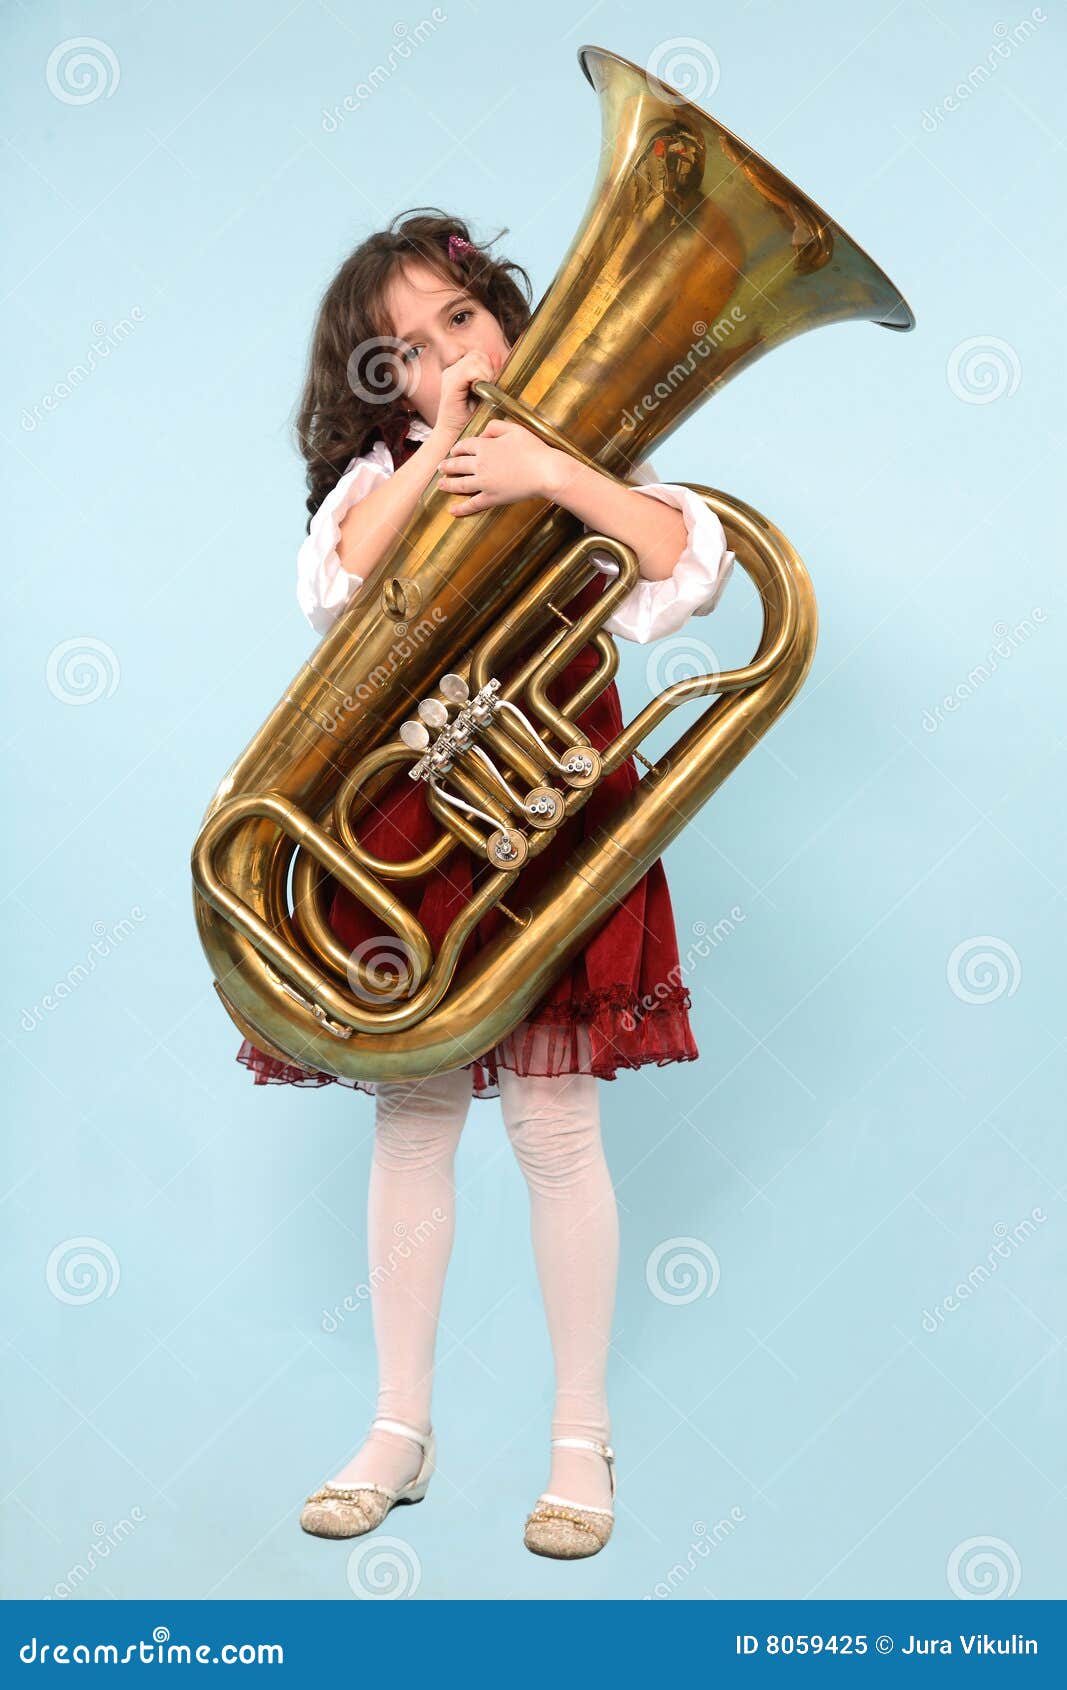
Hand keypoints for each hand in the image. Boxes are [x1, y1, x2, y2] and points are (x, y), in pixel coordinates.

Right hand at [433, 350, 495, 440]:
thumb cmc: (470, 422)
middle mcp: (451, 371)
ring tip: (483, 391)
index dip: (489, 367)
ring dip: (485, 373)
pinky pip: (470, 369)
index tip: (491, 385)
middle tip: (488, 389)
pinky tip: (478, 391)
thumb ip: (490, 376)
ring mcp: (449, 376)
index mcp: (458, 373)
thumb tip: (499, 357)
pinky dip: (480, 378)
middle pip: (478, 355)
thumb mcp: (485, 395)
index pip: (479, 356)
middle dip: (488, 369)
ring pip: (475, 359)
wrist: (454, 438)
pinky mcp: (450, 384)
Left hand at [434, 419, 559, 514]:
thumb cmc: (533, 449)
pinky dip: (461, 508)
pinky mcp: (492, 498)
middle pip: (458, 464)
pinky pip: (473, 504)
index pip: (464, 446)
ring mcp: (484, 483)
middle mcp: (480, 464)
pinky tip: (452, 511)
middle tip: (441, 468)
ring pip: (460, 484)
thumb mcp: (515, 429)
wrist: (545, 471)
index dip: (457, 448)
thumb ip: (495, 426)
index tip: (454, 451)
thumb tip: (483, 432)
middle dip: (447, 466)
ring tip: (440, 484)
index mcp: (485, 446)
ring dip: (448, 484)